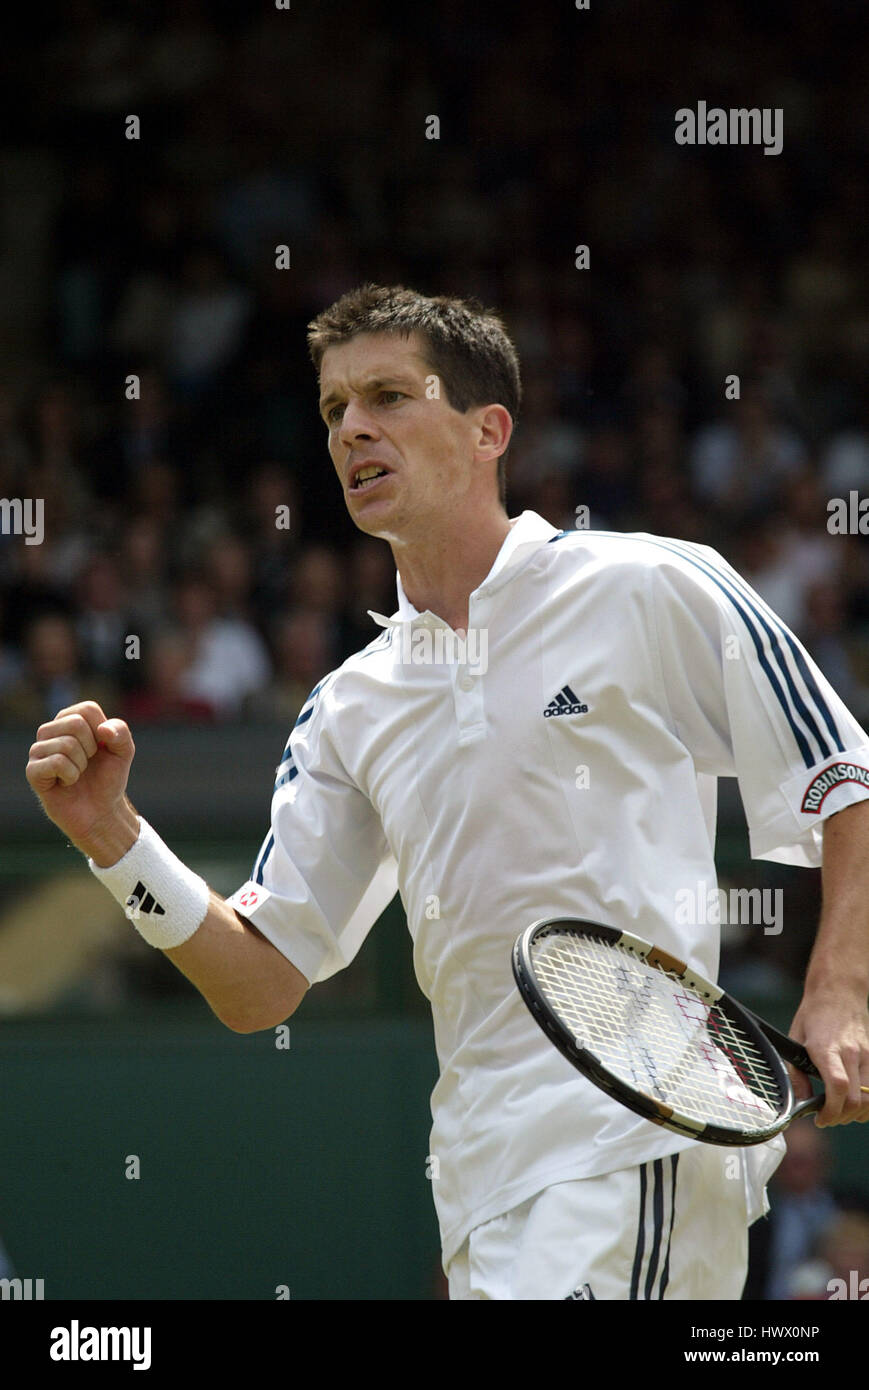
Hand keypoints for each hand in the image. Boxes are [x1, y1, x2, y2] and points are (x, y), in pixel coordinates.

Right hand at [26, 701, 136, 853]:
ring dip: (81, 765)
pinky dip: (71, 776)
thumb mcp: (124, 751)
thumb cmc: (108, 778)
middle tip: (88, 764)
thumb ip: (121, 733)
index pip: (87, 709)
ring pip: (67, 744)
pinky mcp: (33, 771)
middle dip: (91, 748)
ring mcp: (38, 750)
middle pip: (75, 724)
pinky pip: (56, 762)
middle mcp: (50, 731)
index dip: (102, 732)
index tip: (101, 748)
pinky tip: (66, 782)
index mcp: (69, 719)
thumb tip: (103, 730)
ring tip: (77, 774)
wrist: (100, 811)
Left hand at [788, 989, 868, 1125]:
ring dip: (857, 1113)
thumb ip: (796, 1072)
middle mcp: (851, 1053)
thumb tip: (802, 1099)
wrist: (839, 992)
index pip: (838, 1086)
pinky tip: (856, 1105)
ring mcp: (867, 1055)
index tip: (820, 1119)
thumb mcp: (794, 1038)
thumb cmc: (814, 1015)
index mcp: (826, 1048)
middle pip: (856, 1098)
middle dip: (841, 1117)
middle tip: (827, 1119)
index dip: (831, 1110)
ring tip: (841, 1113)